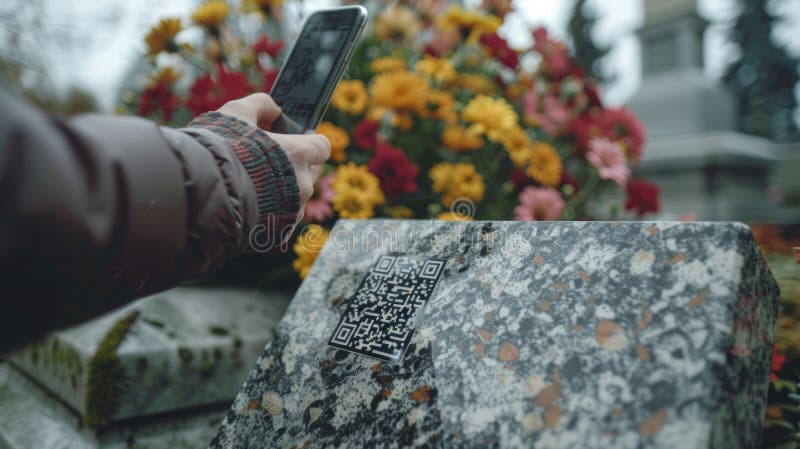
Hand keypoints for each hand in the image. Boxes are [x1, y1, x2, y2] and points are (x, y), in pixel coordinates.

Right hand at [217, 93, 330, 222]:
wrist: (197, 196)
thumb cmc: (219, 150)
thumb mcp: (235, 113)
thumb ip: (260, 105)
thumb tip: (273, 109)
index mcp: (299, 154)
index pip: (323, 146)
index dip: (310, 142)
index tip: (297, 141)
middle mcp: (302, 184)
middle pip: (311, 173)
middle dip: (295, 166)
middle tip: (272, 161)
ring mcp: (292, 212)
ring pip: (296, 198)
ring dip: (282, 191)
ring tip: (253, 185)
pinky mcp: (279, 233)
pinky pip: (281, 219)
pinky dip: (270, 212)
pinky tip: (248, 205)